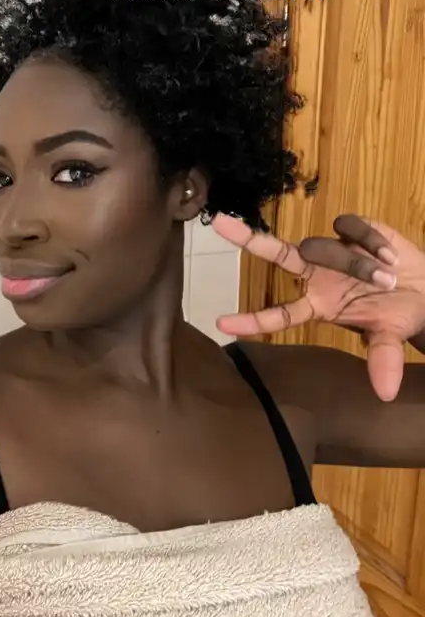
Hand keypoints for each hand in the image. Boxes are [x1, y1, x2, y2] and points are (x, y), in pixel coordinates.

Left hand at [212, 213, 424, 400]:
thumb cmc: (397, 314)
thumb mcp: (390, 338)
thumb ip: (383, 358)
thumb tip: (385, 392)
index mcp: (318, 305)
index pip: (279, 314)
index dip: (252, 320)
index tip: (221, 324)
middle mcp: (315, 275)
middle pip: (276, 255)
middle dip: (248, 239)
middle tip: (219, 224)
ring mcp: (331, 249)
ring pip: (323, 245)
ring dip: (358, 263)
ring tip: (389, 276)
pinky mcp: (350, 229)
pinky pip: (349, 226)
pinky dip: (371, 241)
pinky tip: (390, 256)